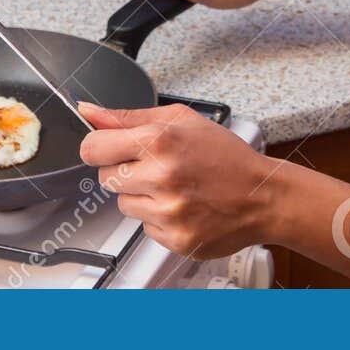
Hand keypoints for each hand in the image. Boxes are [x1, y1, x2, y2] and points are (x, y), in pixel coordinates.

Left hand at [79, 101, 278, 259]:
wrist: (262, 195)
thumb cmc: (225, 155)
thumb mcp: (179, 120)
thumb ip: (127, 117)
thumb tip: (87, 111)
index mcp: (159, 142)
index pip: (93, 148)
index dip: (99, 148)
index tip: (108, 149)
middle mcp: (162, 177)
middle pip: (105, 179)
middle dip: (125, 171)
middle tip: (156, 167)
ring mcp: (169, 212)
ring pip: (124, 205)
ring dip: (142, 196)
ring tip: (174, 187)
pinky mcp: (176, 239)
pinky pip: (145, 227)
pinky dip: (159, 218)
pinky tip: (183, 206)